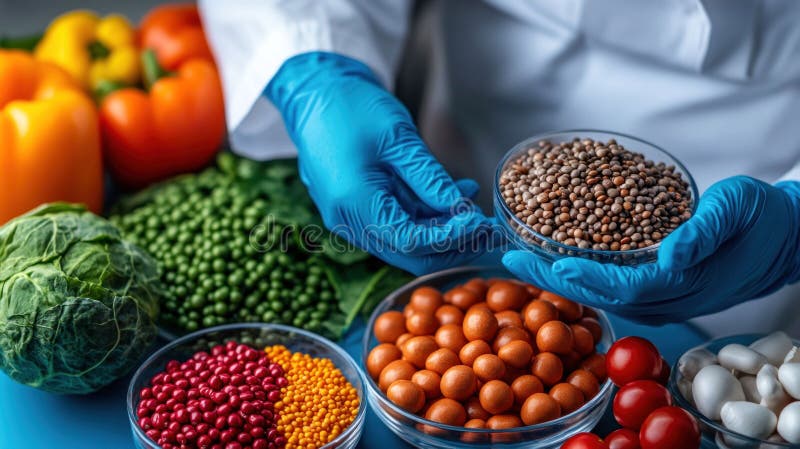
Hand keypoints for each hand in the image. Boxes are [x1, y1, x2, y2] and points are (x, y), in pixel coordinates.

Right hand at [265, 52, 491, 274]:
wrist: (314, 92)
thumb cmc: (350, 106)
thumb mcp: (398, 139)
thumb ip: (430, 179)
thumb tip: (463, 211)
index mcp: (355, 203)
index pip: (411, 241)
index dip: (451, 237)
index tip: (481, 221)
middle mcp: (349, 221)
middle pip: (409, 253)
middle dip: (452, 243)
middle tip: (488, 226)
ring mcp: (350, 218)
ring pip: (405, 241)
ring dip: (442, 228)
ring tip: (472, 201)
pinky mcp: (356, 209)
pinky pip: (395, 224)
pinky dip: (425, 215)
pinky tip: (450, 195)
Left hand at [503, 176, 799, 323]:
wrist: (783, 236)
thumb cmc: (759, 218)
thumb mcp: (737, 209)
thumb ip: (705, 231)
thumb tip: (670, 255)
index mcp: (685, 282)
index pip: (626, 288)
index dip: (587, 278)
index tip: (552, 263)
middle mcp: (668, 297)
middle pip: (601, 295)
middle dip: (553, 279)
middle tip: (511, 259)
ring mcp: (662, 297)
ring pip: (600, 293)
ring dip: (558, 277)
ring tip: (521, 258)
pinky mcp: (657, 288)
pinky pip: (610, 286)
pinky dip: (578, 274)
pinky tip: (554, 258)